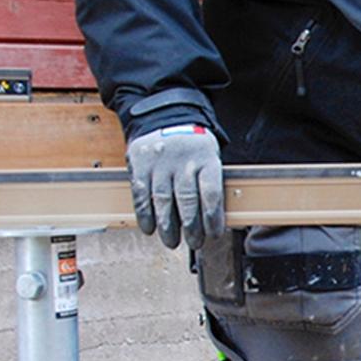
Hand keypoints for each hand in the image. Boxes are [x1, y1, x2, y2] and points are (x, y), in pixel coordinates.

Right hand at [125, 125, 224, 248]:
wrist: (165, 118)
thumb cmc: (193, 146)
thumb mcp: (210, 157)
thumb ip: (211, 184)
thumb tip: (219, 219)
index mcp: (206, 159)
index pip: (211, 192)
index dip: (212, 217)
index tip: (214, 234)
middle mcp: (182, 161)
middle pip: (187, 198)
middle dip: (191, 226)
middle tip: (195, 242)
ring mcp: (159, 163)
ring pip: (163, 199)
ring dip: (167, 225)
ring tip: (172, 241)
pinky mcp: (140, 165)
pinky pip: (141, 194)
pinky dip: (144, 214)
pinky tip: (149, 228)